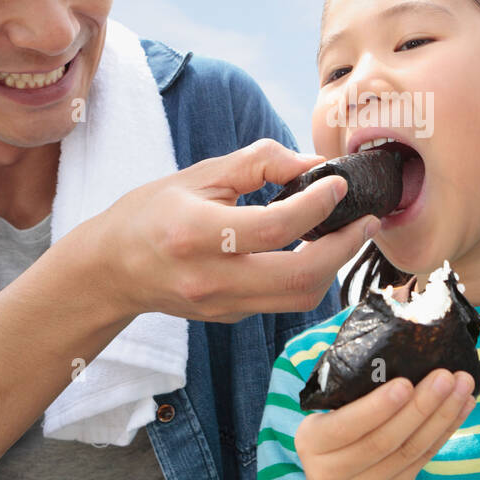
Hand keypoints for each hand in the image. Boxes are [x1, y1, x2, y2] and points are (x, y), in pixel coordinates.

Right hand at [88, 138, 378, 322]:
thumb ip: (258, 162)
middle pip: (299, 276)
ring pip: (299, 297)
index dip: (317, 205)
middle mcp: (210, 278)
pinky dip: (310, 276)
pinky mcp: (231, 317)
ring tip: (348, 233)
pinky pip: (283, 301)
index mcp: (196, 234)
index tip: (338, 184)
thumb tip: (311, 162)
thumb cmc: (153, 213)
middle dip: (344, 247)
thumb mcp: (199, 174)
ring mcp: (221, 304)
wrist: (112, 269)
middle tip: (367, 220)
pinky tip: (317, 249)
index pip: (275, 227)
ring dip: (334, 266)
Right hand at [296, 368, 476, 479]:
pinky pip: (424, 457)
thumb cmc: (330, 444)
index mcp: (313, 443)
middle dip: (420, 406)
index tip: (405, 383)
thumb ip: (346, 398)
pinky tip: (464, 405)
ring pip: (411, 449)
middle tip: (445, 376)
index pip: (346, 426)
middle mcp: (334, 471)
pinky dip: (447, 429)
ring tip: (463, 386)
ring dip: (442, 416)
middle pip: (384, 439)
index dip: (377, 407)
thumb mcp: (321, 424)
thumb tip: (389, 348)